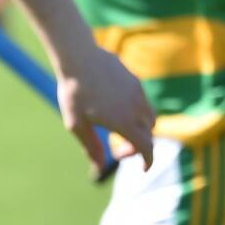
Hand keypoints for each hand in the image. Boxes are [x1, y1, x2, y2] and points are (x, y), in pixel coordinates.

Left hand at [56, 45, 156, 171]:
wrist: (78, 56)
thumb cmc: (74, 92)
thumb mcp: (77, 124)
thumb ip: (91, 147)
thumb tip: (99, 167)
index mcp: (123, 122)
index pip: (147, 147)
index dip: (148, 160)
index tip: (143, 168)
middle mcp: (135, 107)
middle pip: (150, 133)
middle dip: (140, 146)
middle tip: (120, 150)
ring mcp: (137, 92)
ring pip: (149, 116)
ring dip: (141, 128)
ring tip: (120, 129)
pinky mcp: (134, 80)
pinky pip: (142, 101)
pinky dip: (137, 112)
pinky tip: (115, 108)